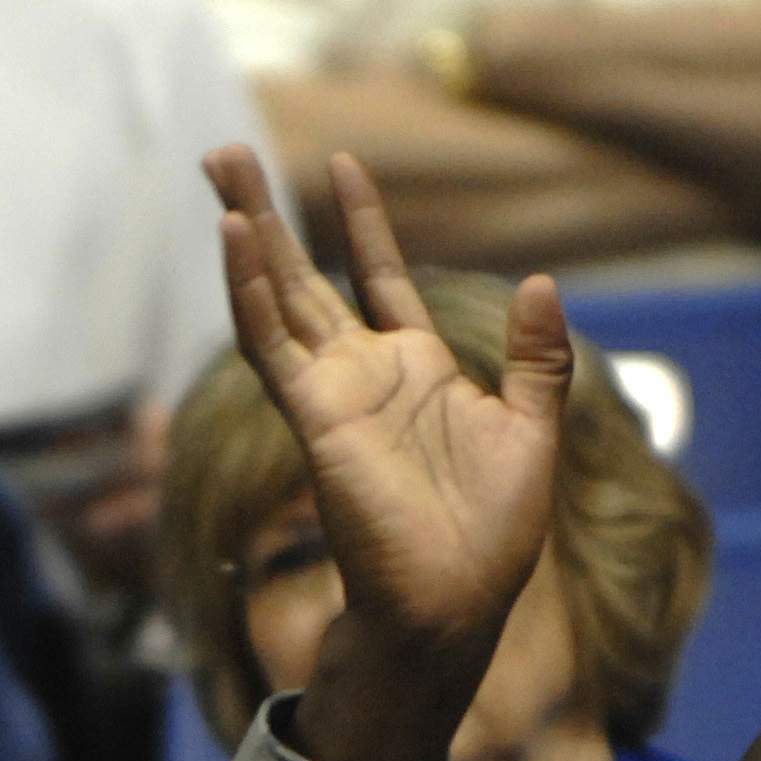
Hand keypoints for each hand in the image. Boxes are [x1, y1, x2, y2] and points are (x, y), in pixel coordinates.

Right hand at [207, 143, 568, 760]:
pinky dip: (250, 291)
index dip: (361, 223)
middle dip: (269, 213)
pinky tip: (233, 238)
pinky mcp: (315, 418)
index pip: (379, 277)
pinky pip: (272, 344)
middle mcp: (364, 375)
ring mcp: (332, 394)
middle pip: (305, 276)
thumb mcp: (532, 430)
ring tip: (219, 167)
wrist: (453, 609)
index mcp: (416, 371)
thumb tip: (542, 281)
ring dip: (246, 232)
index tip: (343, 166)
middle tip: (224, 151)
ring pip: (277, 296)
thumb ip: (537, 357)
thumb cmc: (492, 540)